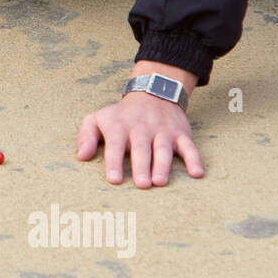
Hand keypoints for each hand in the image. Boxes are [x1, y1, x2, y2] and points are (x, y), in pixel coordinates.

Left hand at [76, 90, 204, 187]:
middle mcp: (141, 128)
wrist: (152, 93)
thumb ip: (86, 136)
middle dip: (141, 166)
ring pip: (163, 148)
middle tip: (142, 185)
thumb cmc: (120, 115)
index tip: (114, 180)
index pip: (115, 145)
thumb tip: (81, 157)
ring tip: (160, 182)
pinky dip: (194, 159)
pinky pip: (189, 146)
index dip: (113, 162)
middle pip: (141, 149)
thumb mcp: (97, 119)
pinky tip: (196, 173)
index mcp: (119, 127)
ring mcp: (163, 131)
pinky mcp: (180, 133)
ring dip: (162, 165)